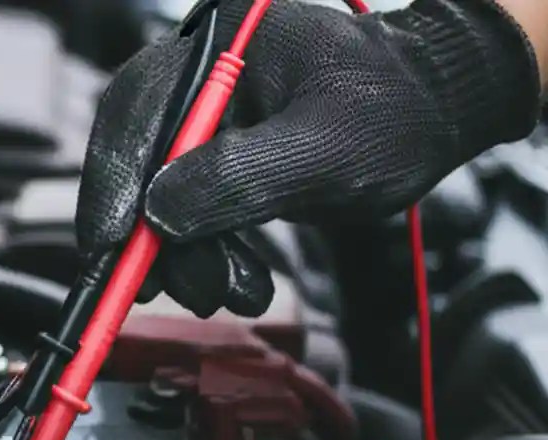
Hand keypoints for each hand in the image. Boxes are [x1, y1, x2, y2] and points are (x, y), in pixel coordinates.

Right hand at [77, 0, 539, 316]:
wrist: (437, 115)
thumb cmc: (398, 113)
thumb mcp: (326, 151)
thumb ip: (239, 177)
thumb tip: (160, 213)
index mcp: (221, 39)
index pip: (136, 107)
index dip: (114, 178)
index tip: (110, 243)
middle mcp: (200, 71)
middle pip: (136, 154)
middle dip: (148, 231)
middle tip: (156, 288)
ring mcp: (207, 115)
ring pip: (159, 193)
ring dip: (183, 255)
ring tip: (227, 290)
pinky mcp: (218, 152)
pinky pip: (189, 209)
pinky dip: (206, 252)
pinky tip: (239, 280)